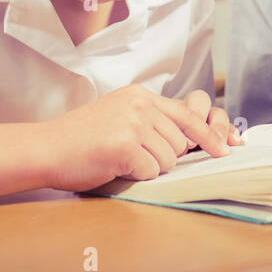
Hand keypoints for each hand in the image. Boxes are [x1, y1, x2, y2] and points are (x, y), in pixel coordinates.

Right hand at [40, 84, 232, 191]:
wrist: (47, 148)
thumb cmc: (81, 139)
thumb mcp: (119, 116)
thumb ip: (150, 121)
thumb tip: (188, 140)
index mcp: (140, 95)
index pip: (187, 115)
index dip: (208, 135)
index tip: (224, 148)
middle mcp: (140, 104)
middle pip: (180, 143)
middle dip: (161, 158)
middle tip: (129, 155)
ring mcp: (133, 122)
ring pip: (168, 160)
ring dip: (148, 168)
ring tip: (120, 159)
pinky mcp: (125, 144)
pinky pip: (150, 172)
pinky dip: (135, 176)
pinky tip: (113, 165)